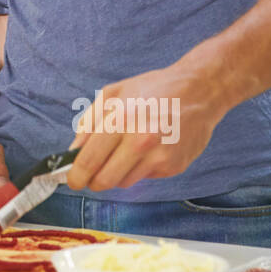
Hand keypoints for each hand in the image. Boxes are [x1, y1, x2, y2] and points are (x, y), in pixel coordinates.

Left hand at [65, 50, 231, 191]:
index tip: (71, 181)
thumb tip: (73, 151)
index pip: (89, 160)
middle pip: (105, 180)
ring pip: (124, 182)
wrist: (199, 91)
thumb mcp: (113, 94)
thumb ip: (89, 122)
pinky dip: (139, 169)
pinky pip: (145, 177)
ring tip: (124, 153)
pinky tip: (147, 150)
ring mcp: (159, 157)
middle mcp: (140, 141)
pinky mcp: (173, 166)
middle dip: (93, 182)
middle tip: (90, 177)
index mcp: (121, 120)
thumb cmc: (152, 89)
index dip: (76, 176)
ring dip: (117, 174)